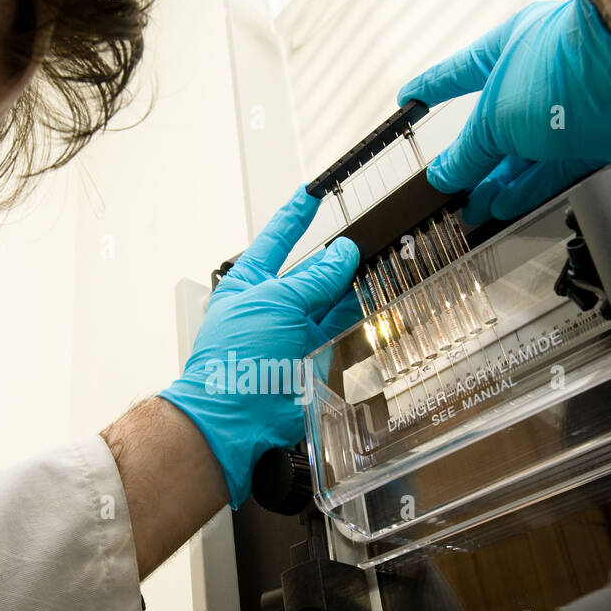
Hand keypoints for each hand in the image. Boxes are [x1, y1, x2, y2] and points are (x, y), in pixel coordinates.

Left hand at [160, 187, 359, 507]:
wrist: (237, 416)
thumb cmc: (236, 358)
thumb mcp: (275, 302)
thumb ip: (313, 278)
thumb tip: (341, 253)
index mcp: (248, 284)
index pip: (275, 240)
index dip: (295, 217)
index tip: (311, 194)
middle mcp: (270, 306)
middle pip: (307, 270)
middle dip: (333, 253)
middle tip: (362, 233)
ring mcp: (291, 332)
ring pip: (327, 299)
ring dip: (349, 281)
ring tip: (374, 260)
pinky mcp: (311, 357)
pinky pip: (337, 327)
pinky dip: (354, 310)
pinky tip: (371, 293)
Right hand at [398, 0, 610, 226]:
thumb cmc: (568, 71)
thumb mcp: (495, 117)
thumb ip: (467, 151)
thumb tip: (444, 175)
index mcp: (510, 53)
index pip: (460, 72)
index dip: (432, 87)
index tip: (409, 99)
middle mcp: (541, 81)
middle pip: (497, 127)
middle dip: (471, 161)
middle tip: (447, 191)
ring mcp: (571, 114)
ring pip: (526, 157)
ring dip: (498, 186)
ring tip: (472, 213)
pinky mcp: (600, 143)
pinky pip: (557, 173)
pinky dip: (530, 192)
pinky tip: (506, 209)